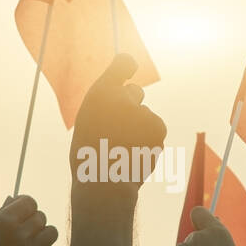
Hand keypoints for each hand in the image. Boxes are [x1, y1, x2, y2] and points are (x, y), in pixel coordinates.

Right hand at [0, 195, 62, 245]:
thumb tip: (13, 199)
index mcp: (3, 220)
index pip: (30, 202)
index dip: (26, 206)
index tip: (21, 213)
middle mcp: (18, 233)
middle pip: (41, 217)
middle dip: (33, 222)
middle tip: (22, 232)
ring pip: (52, 233)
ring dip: (44, 236)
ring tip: (32, 244)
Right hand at [69, 54, 166, 201]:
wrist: (104, 183)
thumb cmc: (89, 154)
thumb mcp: (88, 121)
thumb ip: (107, 100)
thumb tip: (131, 88)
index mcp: (100, 92)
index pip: (123, 62)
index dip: (126, 66)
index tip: (128, 68)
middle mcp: (123, 96)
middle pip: (135, 92)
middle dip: (131, 104)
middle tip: (116, 128)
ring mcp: (142, 111)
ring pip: (145, 114)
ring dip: (139, 126)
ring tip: (123, 146)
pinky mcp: (158, 125)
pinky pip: (155, 127)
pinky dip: (149, 138)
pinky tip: (135, 151)